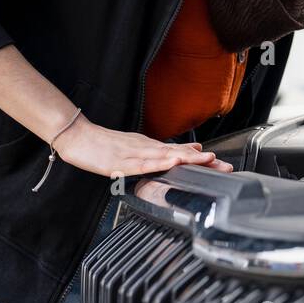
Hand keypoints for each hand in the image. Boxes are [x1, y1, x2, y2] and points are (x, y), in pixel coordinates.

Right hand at [54, 115, 234, 176]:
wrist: (77, 136)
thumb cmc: (103, 144)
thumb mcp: (136, 147)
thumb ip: (160, 150)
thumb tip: (186, 149)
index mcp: (150, 147)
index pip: (181, 153)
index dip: (203, 159)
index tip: (223, 164)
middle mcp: (146, 148)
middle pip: (179, 154)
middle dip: (203, 161)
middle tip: (225, 166)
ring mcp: (134, 154)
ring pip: (165, 156)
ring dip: (187, 158)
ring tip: (207, 160)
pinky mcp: (119, 161)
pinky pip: (141, 163)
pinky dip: (158, 162)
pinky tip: (170, 161)